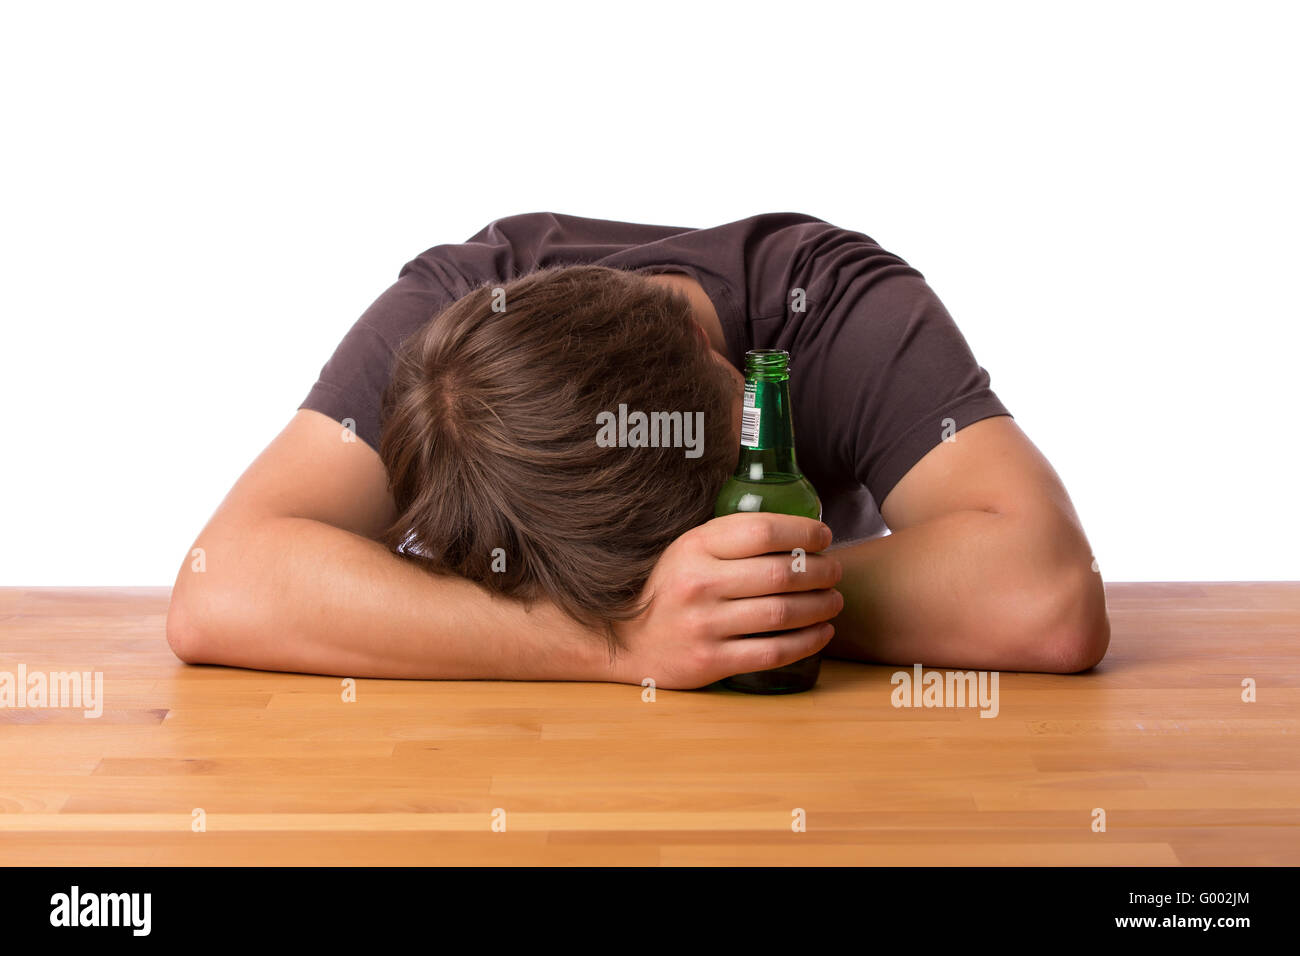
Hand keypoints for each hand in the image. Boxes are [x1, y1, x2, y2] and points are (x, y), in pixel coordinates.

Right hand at [610, 513, 843, 688]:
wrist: (625, 640)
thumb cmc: (670, 587)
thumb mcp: (688, 549)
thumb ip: (731, 538)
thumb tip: (797, 527)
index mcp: (695, 547)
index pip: (763, 531)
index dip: (804, 532)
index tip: (824, 537)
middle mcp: (699, 584)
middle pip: (781, 573)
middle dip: (821, 571)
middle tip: (834, 571)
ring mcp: (704, 625)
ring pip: (782, 613)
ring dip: (820, 606)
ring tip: (834, 600)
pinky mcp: (711, 661)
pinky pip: (773, 652)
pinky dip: (807, 642)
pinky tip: (821, 632)